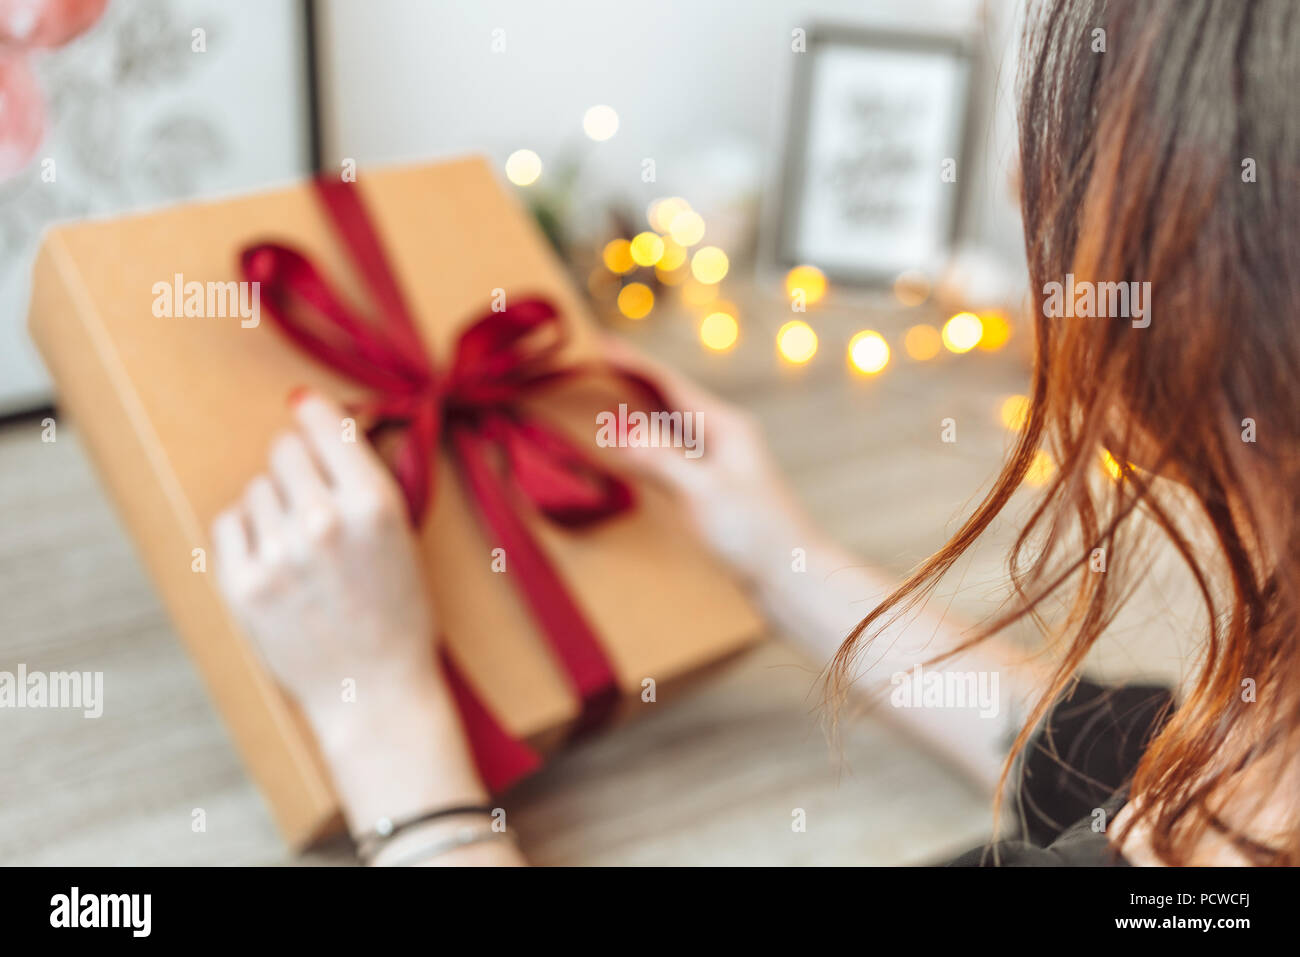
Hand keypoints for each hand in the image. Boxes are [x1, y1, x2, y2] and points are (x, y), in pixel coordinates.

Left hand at [210, 392, 436, 740]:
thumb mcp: (401, 534)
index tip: (305, 409)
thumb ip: (361, 476)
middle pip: (284, 450)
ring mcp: (278, 555)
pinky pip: (229, 523)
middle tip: (315, 501)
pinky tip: (276, 559)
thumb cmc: (399, 613)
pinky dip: (248, 534)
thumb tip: (310, 409)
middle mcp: (324, 522)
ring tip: (302, 546)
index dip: (313, 412)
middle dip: (298, 467)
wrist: (375, 692)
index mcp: (375, 504)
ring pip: (257, 489)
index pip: (325, 423)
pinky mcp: (242, 585)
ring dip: (275, 506)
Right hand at [602, 337, 815, 586]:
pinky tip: (633, 449)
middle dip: (632, 379)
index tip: (598, 343)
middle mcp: (724, 436)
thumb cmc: (757, 534)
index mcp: (725, 426)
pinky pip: (673, 453)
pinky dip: (648, 444)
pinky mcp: (715, 489)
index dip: (631, 362)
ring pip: (671, 426)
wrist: (793, 577)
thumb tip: (619, 429)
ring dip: (639, 410)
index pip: (669, 383)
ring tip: (605, 395)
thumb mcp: (703, 491)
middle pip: (670, 398)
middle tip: (593, 362)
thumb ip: (661, 458)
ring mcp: (721, 462)